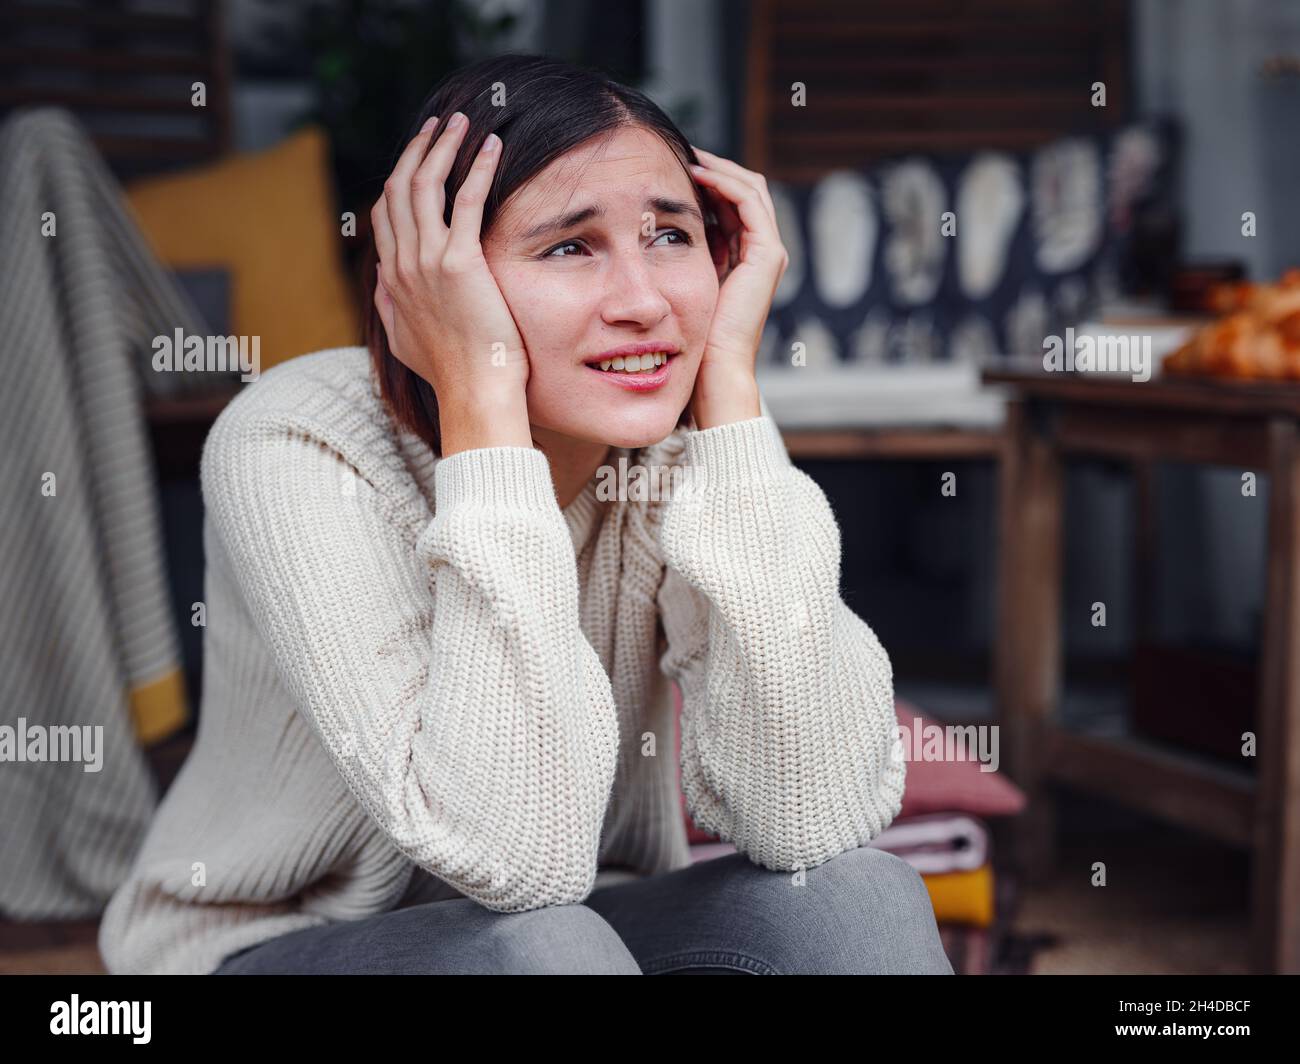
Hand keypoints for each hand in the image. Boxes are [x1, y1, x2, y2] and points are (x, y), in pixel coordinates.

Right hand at [371, 112, 531, 453]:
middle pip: (400, 189)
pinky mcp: (459, 264)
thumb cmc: (452, 374)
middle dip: (418, 149)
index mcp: (392, 281)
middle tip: (440, 124)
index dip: (400, 178)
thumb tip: (382, 286)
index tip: (418, 156)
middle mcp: (402, 265)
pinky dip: (478, 168)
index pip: (387, 215)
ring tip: (461, 122)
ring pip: (425, 185)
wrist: (474, 393)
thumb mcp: (406, 342)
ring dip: (443, 147)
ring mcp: (427, 262)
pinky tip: (492, 147)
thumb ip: (391, 309)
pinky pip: (466, 201)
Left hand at [687, 147, 788, 428]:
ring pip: (748, 188)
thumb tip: (639, 231)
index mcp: (739, 261)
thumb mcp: (675, 290)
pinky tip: (694, 173)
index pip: (728, 204)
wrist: (712, 374)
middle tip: (675, 150)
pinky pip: (748, 202)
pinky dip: (724, 181)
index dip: (701, 181)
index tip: (665, 167)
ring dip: (717, 166)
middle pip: (741, 190)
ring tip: (684, 153)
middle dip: (710, 166)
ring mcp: (766, 254)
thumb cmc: (688, 344)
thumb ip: (671, 262)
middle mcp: (758, 254)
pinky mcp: (766, 256)